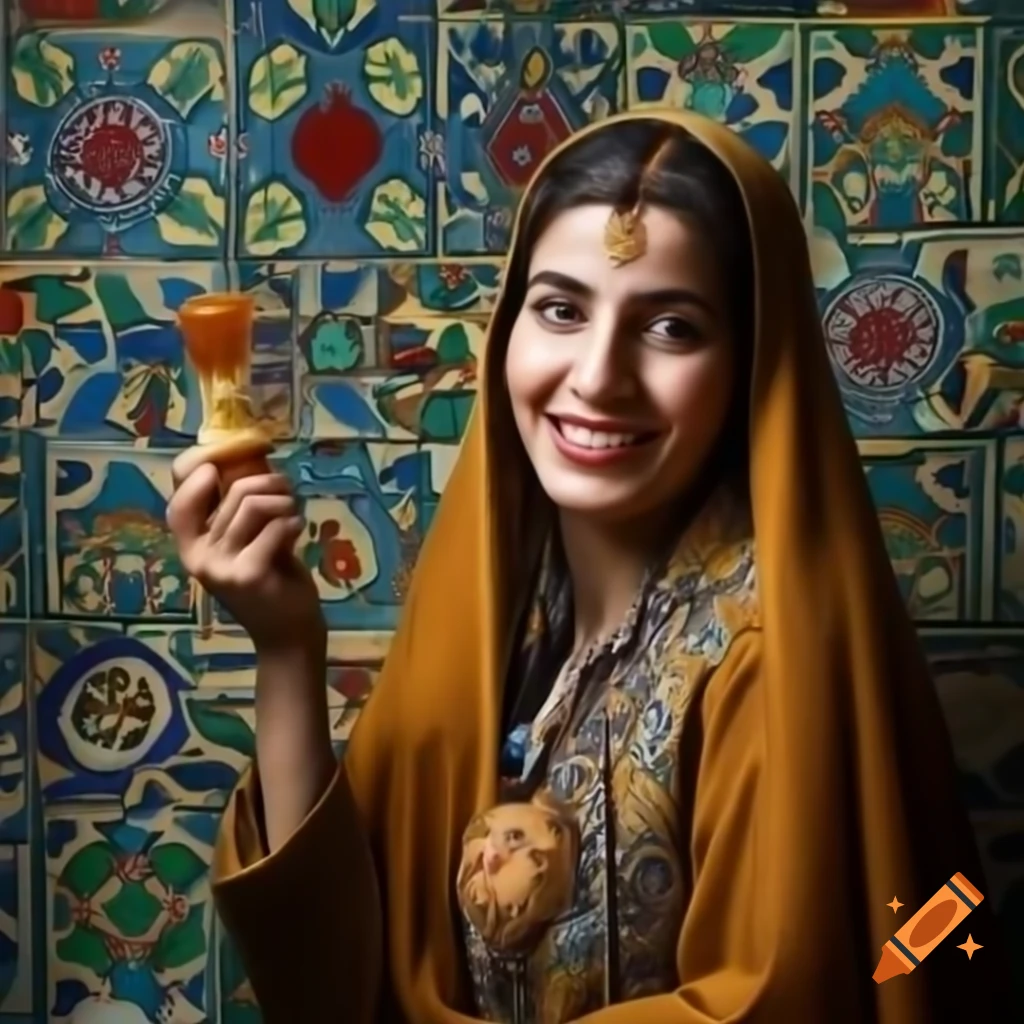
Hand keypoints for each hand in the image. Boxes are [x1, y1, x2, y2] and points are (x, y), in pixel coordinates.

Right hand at [167, 447, 324, 655]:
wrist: (287, 631)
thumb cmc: (270, 579)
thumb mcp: (247, 543)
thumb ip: (239, 514)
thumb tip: (249, 461)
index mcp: (192, 548)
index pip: (179, 506)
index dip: (194, 480)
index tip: (219, 467)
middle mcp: (198, 558)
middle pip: (233, 493)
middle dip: (269, 483)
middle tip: (287, 492)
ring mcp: (221, 568)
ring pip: (253, 505)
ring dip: (284, 501)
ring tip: (294, 512)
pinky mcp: (248, 574)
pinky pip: (274, 527)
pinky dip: (293, 522)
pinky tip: (298, 530)